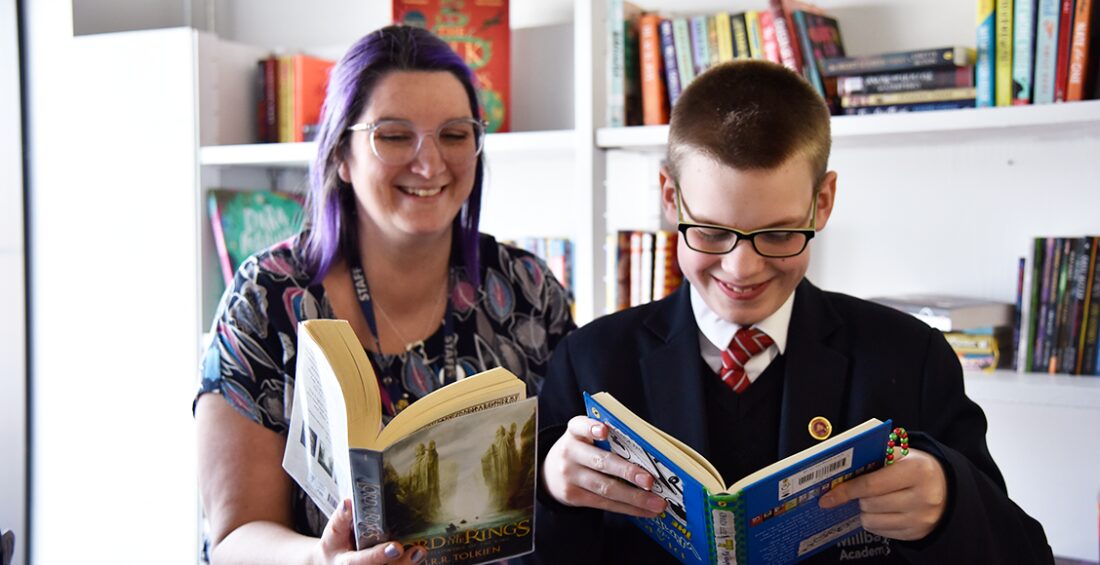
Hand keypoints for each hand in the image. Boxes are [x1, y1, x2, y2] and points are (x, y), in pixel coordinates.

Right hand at [315, 499, 426, 564]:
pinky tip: (419, 554)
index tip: (397, 547)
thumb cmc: (336, 545)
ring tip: (421, 551)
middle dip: (403, 563)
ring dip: (409, 564)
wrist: (333, 562)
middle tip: (418, 550)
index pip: (364, 561)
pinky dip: (408, 562)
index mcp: (347, 563)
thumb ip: (341, 518)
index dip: (380, 555)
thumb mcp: (334, 532)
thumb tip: (349, 502)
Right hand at [542, 415, 667, 517]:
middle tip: (650, 480)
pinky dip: (628, 508)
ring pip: (605, 488)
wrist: (551, 472)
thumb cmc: (583, 450)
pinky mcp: (573, 496)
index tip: (605, 431)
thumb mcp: (587, 438)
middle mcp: (569, 452)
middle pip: (600, 462)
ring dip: (635, 497)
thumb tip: (650, 455)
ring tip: (657, 503)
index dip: (591, 428)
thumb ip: (610, 438)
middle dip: (627, 472)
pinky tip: (646, 510)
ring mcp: (569, 476)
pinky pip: (604, 503)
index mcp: (575, 432)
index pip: (580, 426)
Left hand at [818, 448, 947, 540]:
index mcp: (916, 471)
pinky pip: (882, 532)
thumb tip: (840, 472)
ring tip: (872, 500)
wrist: (948, 488)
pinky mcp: (917, 533)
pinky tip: (882, 511)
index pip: (870, 485)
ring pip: (872, 521)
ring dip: (865, 511)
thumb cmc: (916, 468)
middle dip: (858, 498)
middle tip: (861, 491)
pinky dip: (875, 522)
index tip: (828, 496)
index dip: (846, 490)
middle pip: (869, 504)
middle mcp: (922, 497)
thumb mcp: (902, 455)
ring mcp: (921, 519)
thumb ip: (874, 458)